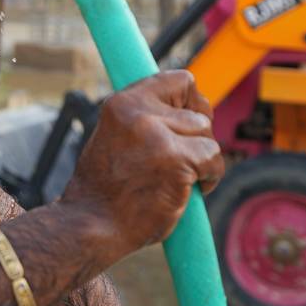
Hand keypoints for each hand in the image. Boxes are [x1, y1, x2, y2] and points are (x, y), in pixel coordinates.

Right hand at [59, 71, 223, 256]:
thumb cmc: (105, 189)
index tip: (190, 123)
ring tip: (182, 179)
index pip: (179, 80)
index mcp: (123, 103)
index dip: (192, 102)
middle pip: (200, 114)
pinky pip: (213, 160)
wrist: (92, 224)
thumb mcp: (116, 137)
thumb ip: (146, 120)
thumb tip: (190, 112)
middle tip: (183, 161)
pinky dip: (210, 177)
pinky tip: (190, 190)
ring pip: (208, 137)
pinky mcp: (176, 161)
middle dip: (198, 139)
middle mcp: (139, 113)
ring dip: (203, 161)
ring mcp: (158, 136)